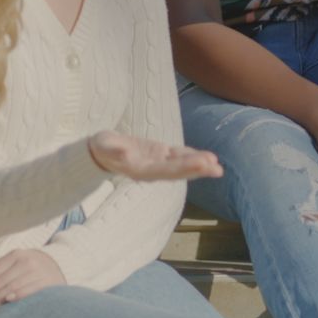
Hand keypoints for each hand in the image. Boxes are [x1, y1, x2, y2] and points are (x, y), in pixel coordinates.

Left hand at [0, 248, 64, 316]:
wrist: (61, 266)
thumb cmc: (30, 270)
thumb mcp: (16, 266)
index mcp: (14, 256)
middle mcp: (25, 261)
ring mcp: (36, 271)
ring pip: (10, 286)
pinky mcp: (47, 281)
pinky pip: (29, 289)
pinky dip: (18, 294)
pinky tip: (7, 300)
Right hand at [88, 131, 222, 181]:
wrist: (99, 152)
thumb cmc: (102, 148)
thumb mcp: (104, 146)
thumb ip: (114, 150)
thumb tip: (125, 153)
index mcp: (141, 169)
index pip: (166, 170)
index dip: (184, 167)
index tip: (201, 164)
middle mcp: (152, 170)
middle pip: (178, 171)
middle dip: (197, 169)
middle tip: (217, 168)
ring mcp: (157, 163)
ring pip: (181, 165)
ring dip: (199, 166)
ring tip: (218, 167)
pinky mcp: (160, 154)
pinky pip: (179, 156)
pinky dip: (192, 156)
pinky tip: (207, 158)